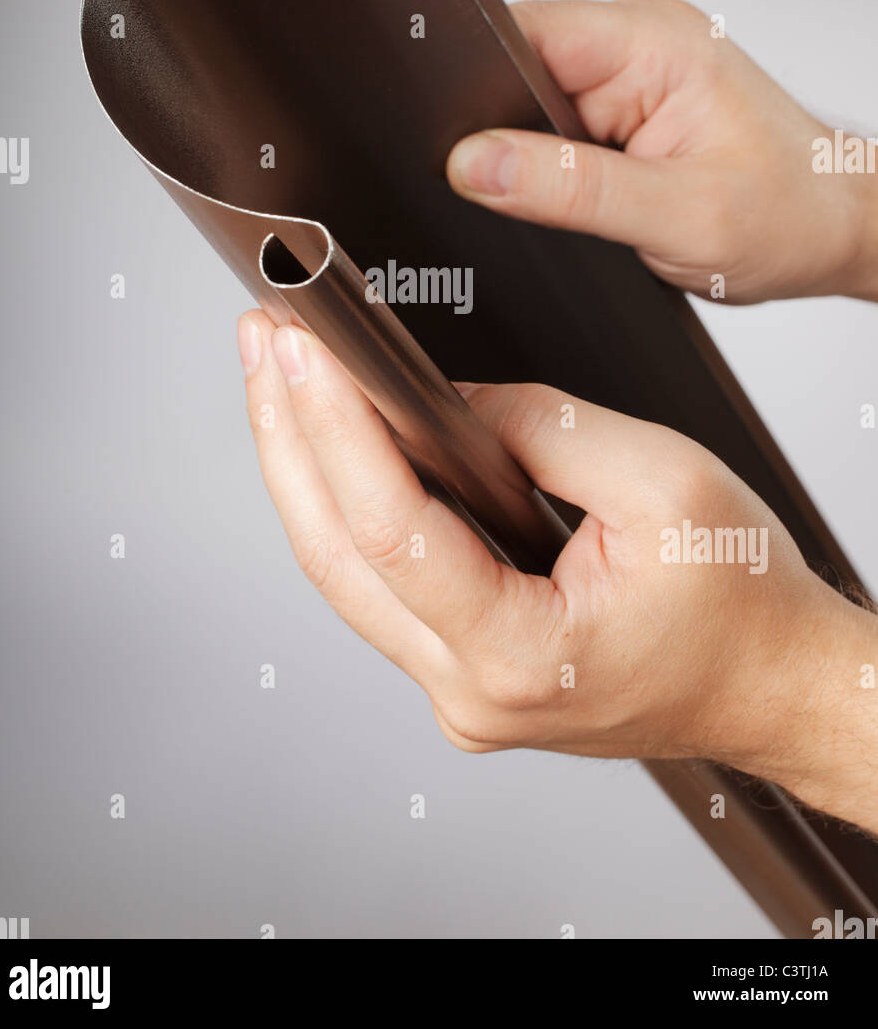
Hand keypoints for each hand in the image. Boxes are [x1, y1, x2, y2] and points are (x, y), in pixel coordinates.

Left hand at [238, 312, 877, 833]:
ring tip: (280, 378)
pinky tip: (332, 444)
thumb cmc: (741, 603)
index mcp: (522, 657)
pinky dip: (348, 503)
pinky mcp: (462, 667)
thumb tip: (450, 403)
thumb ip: (544, 431)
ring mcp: (458, 688)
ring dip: (305, 467)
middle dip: (288, 436)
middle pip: (336, 555)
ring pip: (344, 571)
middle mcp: (469, 690)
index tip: (303, 352)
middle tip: (264, 344)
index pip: (392, 530)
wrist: (772, 681)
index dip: (336, 429)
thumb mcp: (661, 482)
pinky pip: (380, 582)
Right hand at [446, 0, 877, 302]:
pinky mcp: (628, 103)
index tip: (468, 150)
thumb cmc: (787, 216)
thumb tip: (475, 164)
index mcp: (653, 41)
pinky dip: (564, 164)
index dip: (479, 88)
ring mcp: (633, 70)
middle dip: (511, 134)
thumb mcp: (675, 217)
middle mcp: (640, 40)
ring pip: (534, 102)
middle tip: (562, 191)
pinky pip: (561, 122)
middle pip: (518, 67)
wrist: (832, 231)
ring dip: (544, 155)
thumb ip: (569, 189)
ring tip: (599, 193)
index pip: (522, 31)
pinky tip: (600, 190)